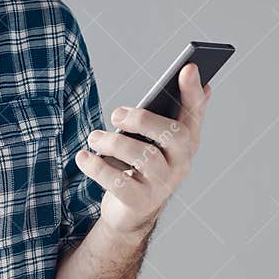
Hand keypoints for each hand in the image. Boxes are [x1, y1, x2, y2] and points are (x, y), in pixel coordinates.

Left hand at [74, 62, 212, 239]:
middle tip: (115, 114)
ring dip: (112, 142)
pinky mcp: (140, 202)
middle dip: (142, 119)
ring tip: (93, 138)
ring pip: (143, 156)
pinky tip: (83, 157)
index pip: (194, 113)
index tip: (188, 67)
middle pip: (172, 134)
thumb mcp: (156, 139)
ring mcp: (163, 185)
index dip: (192, 91)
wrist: (130, 211)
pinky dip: (97, 167)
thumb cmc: (141, 164)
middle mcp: (181, 163)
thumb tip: (195, 78)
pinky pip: (119, 182)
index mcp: (186, 142)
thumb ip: (170, 112)